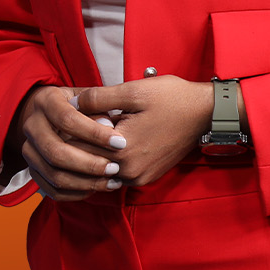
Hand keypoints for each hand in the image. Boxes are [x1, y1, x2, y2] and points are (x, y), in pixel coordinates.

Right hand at [11, 84, 127, 201]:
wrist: (54, 117)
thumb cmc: (79, 107)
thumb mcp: (88, 100)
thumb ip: (98, 109)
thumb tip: (109, 127)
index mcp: (45, 101)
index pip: (67, 119)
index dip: (94, 133)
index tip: (121, 143)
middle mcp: (31, 125)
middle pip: (56, 152)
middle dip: (89, 164)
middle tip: (115, 168)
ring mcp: (29, 150)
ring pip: (54, 175)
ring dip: (86, 182)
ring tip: (111, 181)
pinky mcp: (33, 170)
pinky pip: (53, 190)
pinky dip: (77, 193)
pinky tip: (96, 187)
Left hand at [74, 79, 213, 187]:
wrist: (203, 113)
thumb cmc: (170, 98)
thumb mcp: (132, 90)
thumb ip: (98, 98)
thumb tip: (70, 103)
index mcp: (124, 151)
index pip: (79, 147)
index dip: (69, 129)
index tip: (65, 113)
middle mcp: (130, 172)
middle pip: (88, 160)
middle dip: (78, 140)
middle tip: (73, 119)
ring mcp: (140, 178)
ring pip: (102, 168)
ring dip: (93, 151)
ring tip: (91, 127)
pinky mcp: (147, 177)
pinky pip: (118, 171)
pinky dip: (108, 158)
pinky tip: (108, 137)